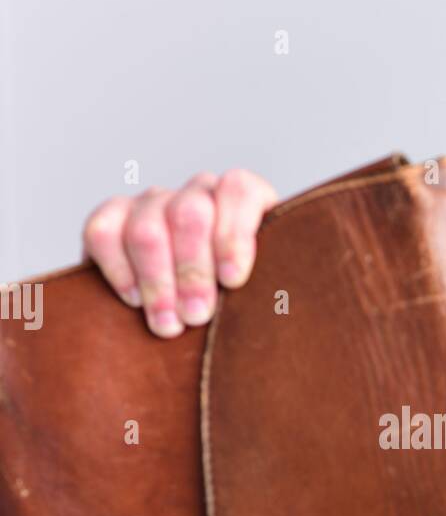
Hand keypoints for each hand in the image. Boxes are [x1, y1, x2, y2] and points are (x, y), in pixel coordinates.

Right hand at [82, 169, 278, 336]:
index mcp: (242, 202)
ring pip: (147, 229)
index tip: (232, 281)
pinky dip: (118, 270)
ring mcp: (153, 203)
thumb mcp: (262, 296)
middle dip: (193, 271)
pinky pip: (102, 232)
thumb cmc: (236, 310)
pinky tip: (134, 300)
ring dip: (157, 283)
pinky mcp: (113, 218)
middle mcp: (198, 194)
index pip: (238, 191)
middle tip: (196, 316)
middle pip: (190, 214)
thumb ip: (269, 289)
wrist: (188, 318)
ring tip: (168, 324)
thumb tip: (274, 303)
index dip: (234, 235)